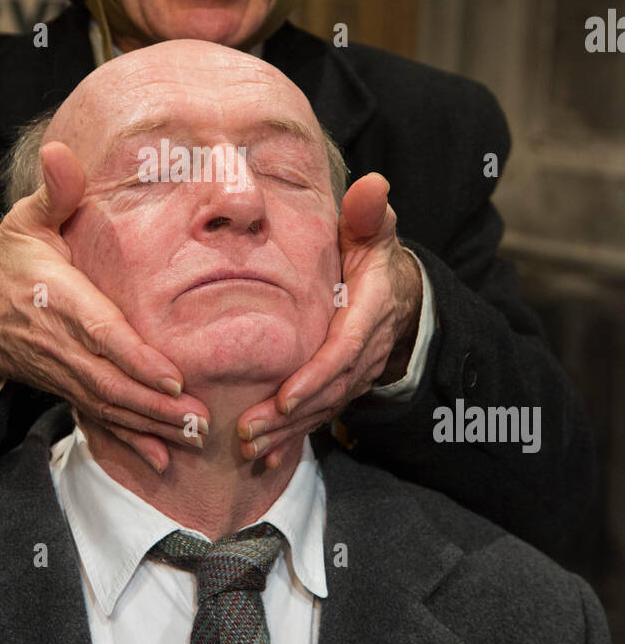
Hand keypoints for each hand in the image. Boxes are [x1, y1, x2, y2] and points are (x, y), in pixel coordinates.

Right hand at [0, 141, 208, 472]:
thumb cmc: (8, 260)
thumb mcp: (24, 220)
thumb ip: (54, 192)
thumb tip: (61, 153)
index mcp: (57, 297)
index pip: (100, 331)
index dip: (134, 357)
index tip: (172, 374)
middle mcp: (61, 342)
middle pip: (111, 381)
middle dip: (156, 404)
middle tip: (201, 417)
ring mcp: (63, 371)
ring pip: (109, 405)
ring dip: (152, 425)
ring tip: (196, 436)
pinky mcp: (66, 388)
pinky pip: (99, 419)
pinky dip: (131, 442)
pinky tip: (163, 459)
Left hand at [234, 173, 421, 465]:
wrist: (396, 291)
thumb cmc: (370, 251)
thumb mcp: (373, 229)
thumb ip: (368, 213)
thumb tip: (374, 186)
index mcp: (368, 309)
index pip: (343, 350)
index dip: (316, 376)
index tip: (286, 397)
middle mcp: (363, 349)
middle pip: (327, 389)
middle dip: (289, 415)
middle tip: (248, 431)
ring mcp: (353, 373)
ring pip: (321, 409)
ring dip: (284, 433)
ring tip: (246, 447)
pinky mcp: (339, 386)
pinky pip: (317, 416)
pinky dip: (290, 438)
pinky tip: (262, 457)